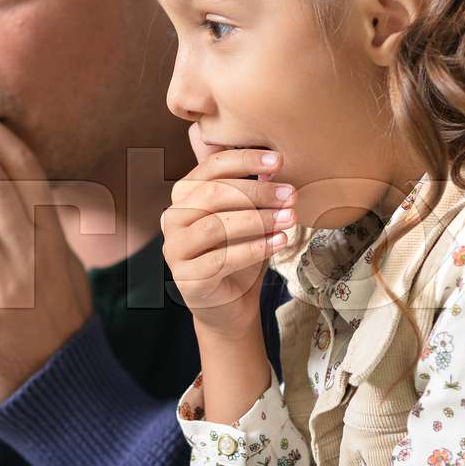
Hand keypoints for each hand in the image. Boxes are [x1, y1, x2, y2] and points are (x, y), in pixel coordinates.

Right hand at [162, 148, 294, 340]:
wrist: (230, 305)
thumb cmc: (238, 252)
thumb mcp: (247, 216)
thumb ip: (251, 190)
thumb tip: (274, 162)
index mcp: (184, 196)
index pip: (210, 168)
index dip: (244, 160)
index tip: (279, 161)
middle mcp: (173, 219)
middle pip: (212, 194)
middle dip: (256, 191)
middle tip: (291, 194)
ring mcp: (175, 250)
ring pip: (215, 226)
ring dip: (258, 220)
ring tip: (290, 219)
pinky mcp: (187, 279)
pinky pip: (221, 259)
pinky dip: (254, 248)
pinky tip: (279, 242)